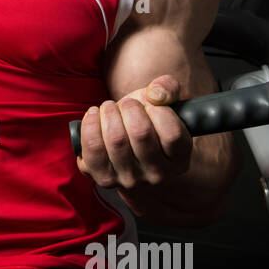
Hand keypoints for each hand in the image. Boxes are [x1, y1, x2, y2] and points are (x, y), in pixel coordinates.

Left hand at [75, 75, 193, 190]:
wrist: (126, 149)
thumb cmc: (145, 122)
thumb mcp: (162, 103)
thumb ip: (168, 89)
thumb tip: (155, 94)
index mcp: (179, 160)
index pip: (172, 134)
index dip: (158, 111)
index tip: (150, 105)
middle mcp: (157, 175)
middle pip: (141, 133)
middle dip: (130, 108)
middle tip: (127, 104)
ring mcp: (130, 180)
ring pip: (116, 139)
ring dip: (109, 113)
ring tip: (110, 108)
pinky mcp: (104, 178)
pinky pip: (93, 148)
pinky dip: (90, 125)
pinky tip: (94, 115)